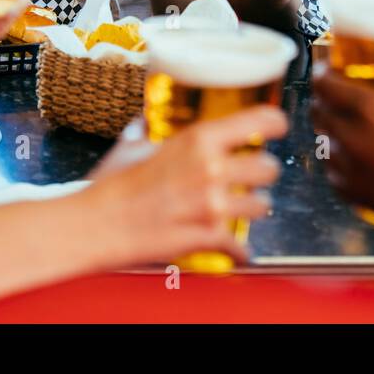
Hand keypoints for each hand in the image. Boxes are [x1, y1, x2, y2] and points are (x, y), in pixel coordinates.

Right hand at [85, 106, 287, 266]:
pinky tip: (237, 251)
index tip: (277, 128)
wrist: (96, 224)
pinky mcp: (207, 236)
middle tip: (252, 177)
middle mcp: (212, 167)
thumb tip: (144, 123)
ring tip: (241, 209)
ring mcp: (213, 204)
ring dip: (254, 209)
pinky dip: (239, 251)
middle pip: (269, 167)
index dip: (275, 124)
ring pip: (263, 205)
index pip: (260, 121)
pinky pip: (240, 245)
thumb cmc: (111, 185)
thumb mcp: (133, 147)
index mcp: (199, 139)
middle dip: (263, 174)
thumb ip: (147, 132)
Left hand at [310, 69, 373, 252]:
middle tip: (337, 97)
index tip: (328, 70)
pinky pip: (334, 178)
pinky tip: (353, 164)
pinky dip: (338, 166)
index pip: (326, 85)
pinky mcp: (360, 200)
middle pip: (318, 114)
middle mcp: (355, 140)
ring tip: (344, 129)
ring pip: (323, 146)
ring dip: (329, 134)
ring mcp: (354, 173)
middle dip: (323, 102)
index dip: (322, 74)